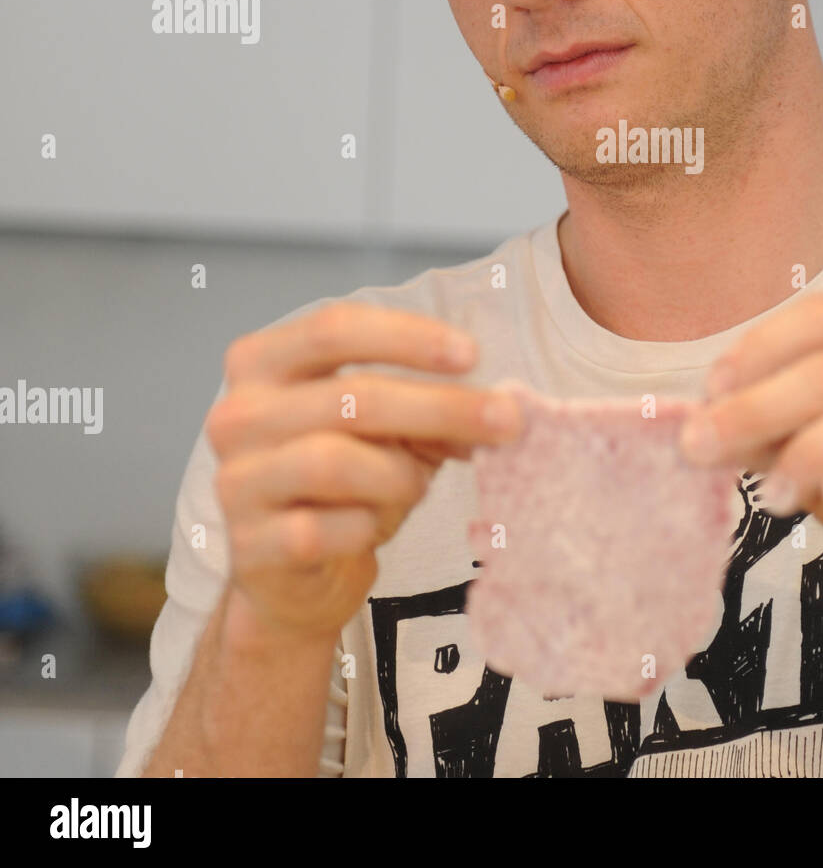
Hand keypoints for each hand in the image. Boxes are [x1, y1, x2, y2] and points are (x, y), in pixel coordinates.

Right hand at [207, 302, 521, 640]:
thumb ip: (432, 407)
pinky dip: (365, 526)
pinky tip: (371, 527)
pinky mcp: (248, 545)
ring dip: (399, 475)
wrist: (295, 574)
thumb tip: (498, 407)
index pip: (334, 328)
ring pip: (335, 462)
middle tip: (507, 420)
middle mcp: (237, 414)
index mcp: (263, 362)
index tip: (472, 355)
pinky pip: (323, 529)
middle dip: (441, 407)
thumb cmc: (344, 482)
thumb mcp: (389, 430)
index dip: (408, 338)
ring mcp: (236, 480)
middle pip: (350, 396)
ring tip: (416, 485)